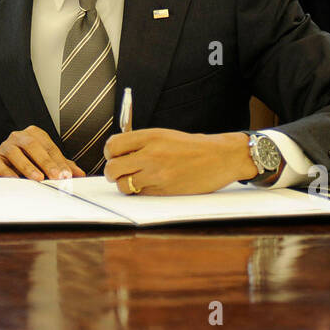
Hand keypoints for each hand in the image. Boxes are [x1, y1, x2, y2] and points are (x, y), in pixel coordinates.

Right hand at [0, 126, 84, 180]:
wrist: (5, 163)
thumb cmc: (29, 160)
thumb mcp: (48, 161)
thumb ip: (63, 165)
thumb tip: (80, 174)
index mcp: (34, 134)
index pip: (49, 147)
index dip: (59, 161)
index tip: (67, 174)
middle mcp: (19, 137)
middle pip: (33, 147)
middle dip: (47, 163)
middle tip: (57, 176)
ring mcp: (6, 147)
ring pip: (16, 154)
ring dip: (28, 167)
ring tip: (39, 178)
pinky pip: (1, 165)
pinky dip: (9, 174)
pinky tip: (18, 181)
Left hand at [103, 129, 255, 195]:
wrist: (220, 157)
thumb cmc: (192, 146)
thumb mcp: (164, 135)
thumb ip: (141, 142)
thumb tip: (117, 153)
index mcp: (150, 137)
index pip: (113, 146)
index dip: (109, 153)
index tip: (114, 156)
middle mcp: (151, 155)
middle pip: (112, 168)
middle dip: (112, 172)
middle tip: (119, 172)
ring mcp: (157, 174)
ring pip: (123, 185)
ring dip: (125, 184)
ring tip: (134, 180)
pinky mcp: (164, 190)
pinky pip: (140, 194)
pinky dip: (140, 191)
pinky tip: (149, 184)